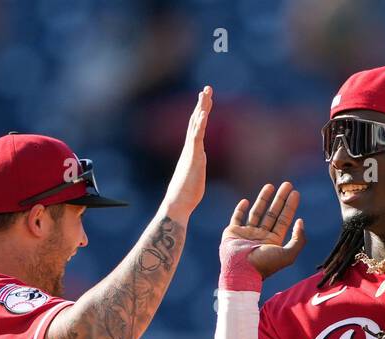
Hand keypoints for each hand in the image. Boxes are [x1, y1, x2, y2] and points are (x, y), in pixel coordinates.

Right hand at [162, 86, 212, 220]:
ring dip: (202, 108)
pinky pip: (197, 137)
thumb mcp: (195, 175)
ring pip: (196, 125)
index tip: (206, 100)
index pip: (197, 128)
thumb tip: (199, 162)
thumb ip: (197, 165)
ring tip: (206, 93)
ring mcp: (191, 151)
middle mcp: (190, 148)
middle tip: (207, 88)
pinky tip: (204, 113)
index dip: (201, 113)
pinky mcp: (193, 157)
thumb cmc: (186, 195)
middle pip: (196, 121)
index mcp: (192, 152)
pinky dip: (201, 124)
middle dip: (202, 104)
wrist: (177, 203)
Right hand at [223, 182, 305, 280]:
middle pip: (273, 213)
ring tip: (270, 186)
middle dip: (280, 199)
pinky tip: (246, 201)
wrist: (240, 271)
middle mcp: (261, 237)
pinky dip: (240, 209)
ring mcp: (247, 234)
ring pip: (257, 212)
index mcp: (273, 242)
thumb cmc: (264, 265)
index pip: (284, 220)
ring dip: (263, 199)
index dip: (290, 206)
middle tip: (288, 185)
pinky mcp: (233, 232)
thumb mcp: (288, 254)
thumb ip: (298, 239)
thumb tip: (301, 222)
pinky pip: (237, 218)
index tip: (296, 193)